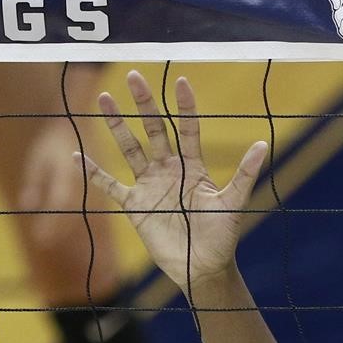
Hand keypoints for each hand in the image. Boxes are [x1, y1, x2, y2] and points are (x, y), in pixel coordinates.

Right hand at [80, 71, 266, 302]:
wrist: (203, 267)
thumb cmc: (222, 237)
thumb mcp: (234, 202)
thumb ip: (245, 173)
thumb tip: (264, 144)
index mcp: (192, 167)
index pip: (187, 129)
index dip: (185, 106)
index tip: (182, 81)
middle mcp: (169, 171)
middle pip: (154, 130)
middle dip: (144, 103)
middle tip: (133, 75)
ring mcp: (149, 186)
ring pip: (129, 148)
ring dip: (116, 124)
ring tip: (105, 98)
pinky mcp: (135, 205)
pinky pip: (109, 185)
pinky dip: (93, 172)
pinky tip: (78, 155)